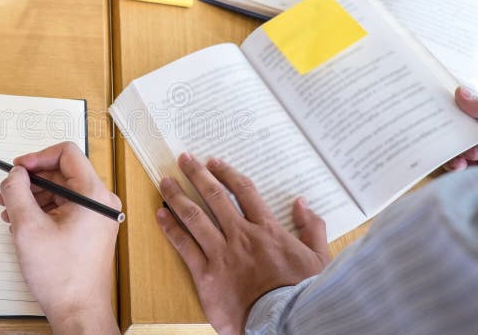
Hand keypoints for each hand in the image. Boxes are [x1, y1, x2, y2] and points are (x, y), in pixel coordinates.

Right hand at [0, 142, 120, 334]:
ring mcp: (98, 216)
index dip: (37, 157)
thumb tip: (15, 174)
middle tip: (7, 192)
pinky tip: (22, 224)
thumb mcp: (28, 227)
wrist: (79, 311)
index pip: (67, 153)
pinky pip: (65, 208)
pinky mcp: (91, 230)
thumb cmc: (62, 276)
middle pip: (62, 173)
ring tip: (10, 212)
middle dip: (31, 180)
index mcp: (94, 194)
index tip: (18, 169)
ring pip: (62, 191)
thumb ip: (17, 192)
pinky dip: (43, 211)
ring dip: (33, 197)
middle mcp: (101, 201)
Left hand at [156, 154, 329, 334]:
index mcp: (267, 230)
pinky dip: (170, 228)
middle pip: (214, 197)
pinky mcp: (207, 275)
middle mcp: (240, 236)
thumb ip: (312, 228)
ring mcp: (222, 254)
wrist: (284, 322)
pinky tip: (160, 214)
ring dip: (177, 196)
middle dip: (197, 175)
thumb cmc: (302, 294)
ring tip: (165, 182)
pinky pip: (184, 246)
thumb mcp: (318, 258)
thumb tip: (302, 204)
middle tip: (184, 159)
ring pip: (194, 217)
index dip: (226, 173)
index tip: (214, 162)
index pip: (243, 191)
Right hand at [445, 87, 477, 170]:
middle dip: (457, 141)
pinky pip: (469, 173)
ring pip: (465, 157)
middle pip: (467, 139)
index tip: (444, 117)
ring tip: (461, 161)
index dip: (459, 118)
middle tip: (461, 146)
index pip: (476, 119)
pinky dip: (460, 171)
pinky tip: (460, 169)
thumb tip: (461, 93)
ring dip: (457, 157)